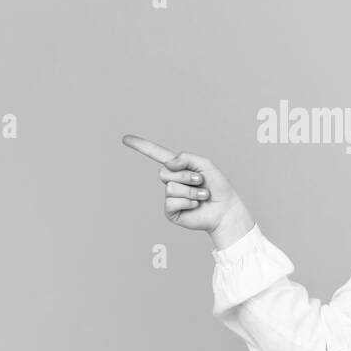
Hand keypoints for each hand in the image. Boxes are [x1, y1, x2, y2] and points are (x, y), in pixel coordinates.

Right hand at [122, 134, 254, 245]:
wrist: (225, 209)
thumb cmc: (217, 186)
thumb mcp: (204, 165)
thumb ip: (186, 158)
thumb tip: (168, 164)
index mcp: (178, 168)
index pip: (156, 154)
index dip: (141, 146)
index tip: (125, 138)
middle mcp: (171, 181)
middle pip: (164, 172)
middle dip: (186, 176)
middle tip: (200, 182)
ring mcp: (170, 197)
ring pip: (170, 188)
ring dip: (191, 190)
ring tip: (202, 195)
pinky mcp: (171, 212)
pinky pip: (172, 202)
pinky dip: (188, 202)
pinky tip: (196, 205)